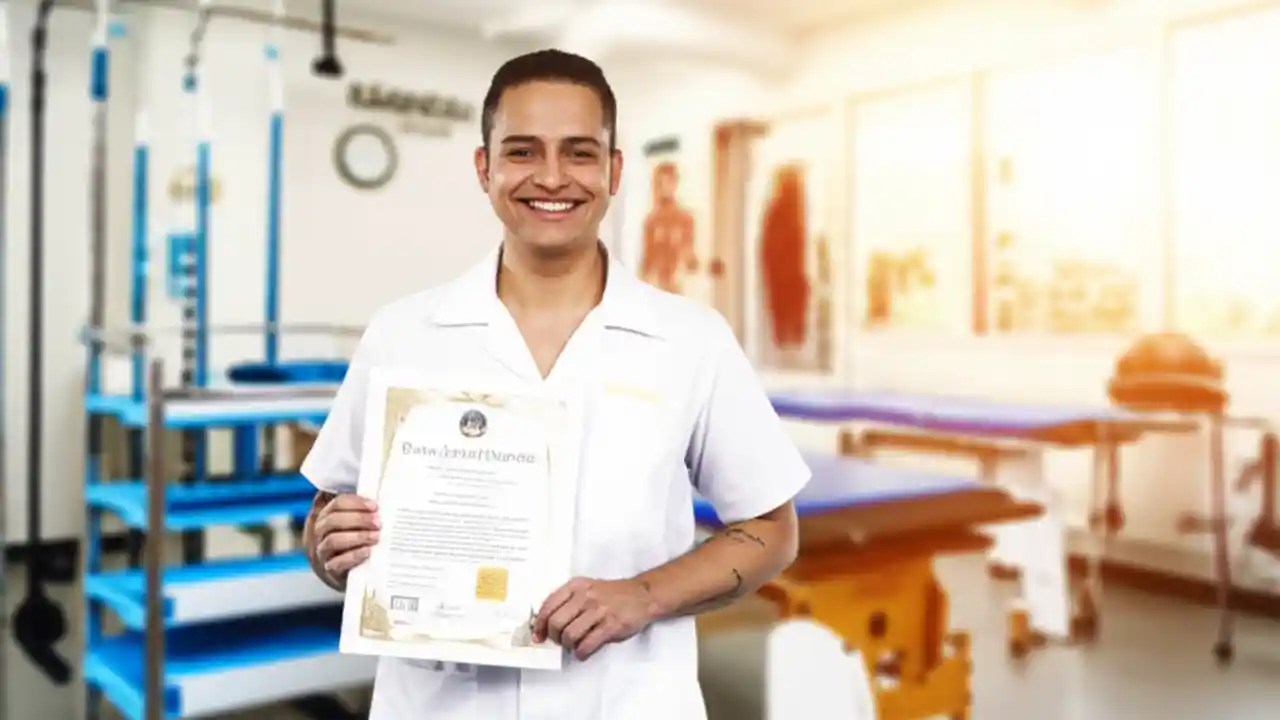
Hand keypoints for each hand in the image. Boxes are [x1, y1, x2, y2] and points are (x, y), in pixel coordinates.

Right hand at [312, 493, 379, 583]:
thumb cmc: (353, 538)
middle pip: (334, 520)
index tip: (375, 507)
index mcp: (327, 515)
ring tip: (376, 536)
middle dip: (358, 519)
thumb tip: (379, 499)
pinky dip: (354, 556)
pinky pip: (337, 562)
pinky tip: (368, 551)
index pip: (338, 504)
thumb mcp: (355, 521)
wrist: (344, 568)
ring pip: (334, 540)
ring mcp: (323, 551)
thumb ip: (362, 509)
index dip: (357, 503)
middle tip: (378, 522)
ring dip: (358, 537)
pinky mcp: (330, 569)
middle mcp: (321, 532)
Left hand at [533, 577, 658, 660]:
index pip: (549, 605)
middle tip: (560, 642)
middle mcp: (586, 596)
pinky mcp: (611, 625)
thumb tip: (546, 623)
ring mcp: (599, 610)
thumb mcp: (588, 588)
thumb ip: (568, 601)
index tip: (539, 635)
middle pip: (556, 623)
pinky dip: (581, 653)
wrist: (642, 595)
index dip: (540, 624)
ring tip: (574, 646)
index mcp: (577, 586)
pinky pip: (587, 644)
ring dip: (569, 646)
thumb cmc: (613, 595)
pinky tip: (583, 652)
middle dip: (555, 637)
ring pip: (570, 635)